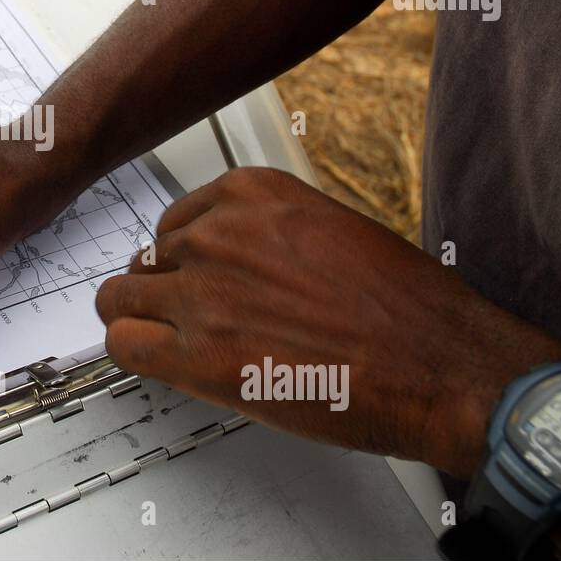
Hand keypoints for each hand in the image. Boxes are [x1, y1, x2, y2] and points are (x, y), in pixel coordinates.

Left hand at [95, 167, 560, 475]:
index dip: (183, 256)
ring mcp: (202, 293)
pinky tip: (162, 364)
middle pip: (148, 257)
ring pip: (120, 298)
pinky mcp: (197, 355)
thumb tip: (234, 256)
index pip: (177, 218)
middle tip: (187, 316)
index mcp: (253, 193)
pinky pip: (124, 345)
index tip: (192, 276)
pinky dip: (135, 354)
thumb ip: (269, 232)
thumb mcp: (333, 227)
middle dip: (163, 288)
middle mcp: (219, 234)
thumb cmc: (405, 308)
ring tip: (167, 341)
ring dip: (138, 319)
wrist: (441, 366)